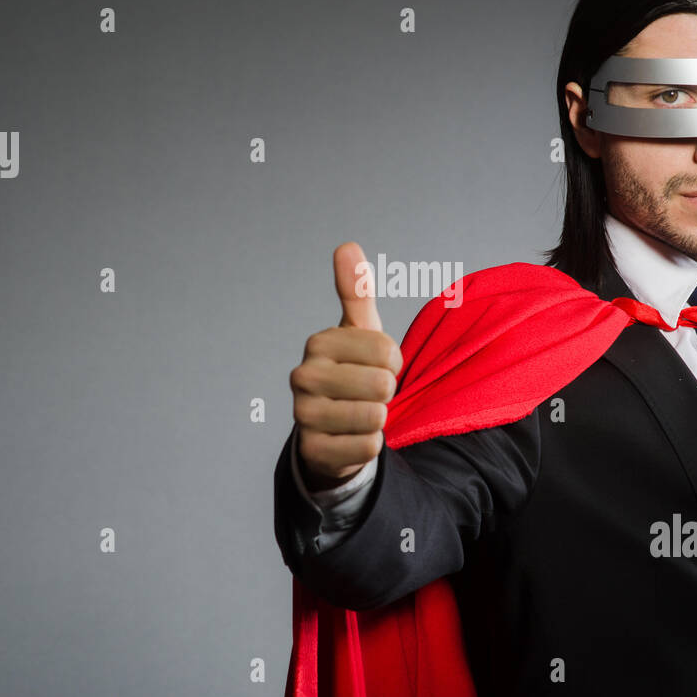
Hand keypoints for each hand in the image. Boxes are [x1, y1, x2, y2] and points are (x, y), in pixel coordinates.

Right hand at [290, 242, 403, 489]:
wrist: (330, 428)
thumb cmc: (351, 372)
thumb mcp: (358, 332)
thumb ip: (355, 291)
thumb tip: (347, 246)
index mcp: (318, 343)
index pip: (387, 351)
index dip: (393, 363)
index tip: (377, 366)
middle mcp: (303, 377)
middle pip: (381, 384)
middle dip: (385, 393)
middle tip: (367, 394)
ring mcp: (303, 415)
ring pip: (375, 417)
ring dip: (377, 419)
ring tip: (359, 414)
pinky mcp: (313, 451)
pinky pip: (367, 448)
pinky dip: (368, 446)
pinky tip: (351, 438)